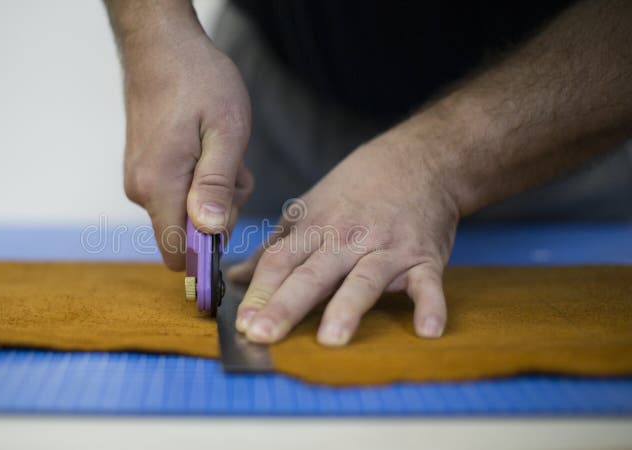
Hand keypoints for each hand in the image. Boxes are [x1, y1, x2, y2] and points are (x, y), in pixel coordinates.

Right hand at [120, 23, 252, 269]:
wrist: (161, 46)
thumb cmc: (198, 81)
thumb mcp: (225, 131)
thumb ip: (216, 185)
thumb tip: (209, 232)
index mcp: (159, 186)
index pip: (179, 256)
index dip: (209, 257)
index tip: (233, 228)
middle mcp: (141, 190)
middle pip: (188, 235)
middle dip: (220, 214)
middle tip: (234, 170)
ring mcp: (139, 179)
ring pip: (185, 213)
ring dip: (213, 194)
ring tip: (222, 151)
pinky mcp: (144, 169)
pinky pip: (177, 194)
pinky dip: (200, 181)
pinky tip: (208, 149)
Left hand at [227, 134, 459, 345]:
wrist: (418, 160)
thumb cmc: (355, 191)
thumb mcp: (308, 210)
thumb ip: (274, 248)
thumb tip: (237, 278)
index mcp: (314, 230)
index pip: (279, 263)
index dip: (259, 292)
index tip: (240, 324)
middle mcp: (346, 240)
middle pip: (310, 275)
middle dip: (285, 306)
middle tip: (262, 336)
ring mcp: (385, 249)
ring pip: (363, 280)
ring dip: (347, 309)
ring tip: (330, 339)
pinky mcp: (423, 257)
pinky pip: (427, 283)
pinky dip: (430, 304)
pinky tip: (427, 330)